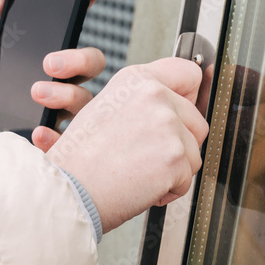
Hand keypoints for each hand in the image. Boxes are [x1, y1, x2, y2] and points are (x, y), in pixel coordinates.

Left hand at [0, 0, 114, 152]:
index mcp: (45, 47)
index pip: (77, 20)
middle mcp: (57, 77)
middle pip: (94, 63)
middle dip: (80, 59)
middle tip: (49, 61)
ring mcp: (54, 108)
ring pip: (86, 103)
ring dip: (64, 95)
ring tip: (34, 92)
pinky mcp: (45, 140)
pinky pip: (68, 142)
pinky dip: (55, 136)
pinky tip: (36, 129)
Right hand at [46, 58, 208, 232]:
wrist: (67, 191)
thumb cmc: (80, 161)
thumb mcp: (105, 111)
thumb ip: (143, 102)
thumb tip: (177, 106)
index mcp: (136, 79)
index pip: (188, 73)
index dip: (192, 97)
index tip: (186, 114)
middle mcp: (154, 94)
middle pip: (197, 122)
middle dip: (178, 147)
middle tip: (145, 158)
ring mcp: (167, 123)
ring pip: (193, 154)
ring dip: (172, 171)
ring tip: (138, 172)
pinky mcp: (175, 155)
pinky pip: (186, 180)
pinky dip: (168, 191)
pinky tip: (140, 186)